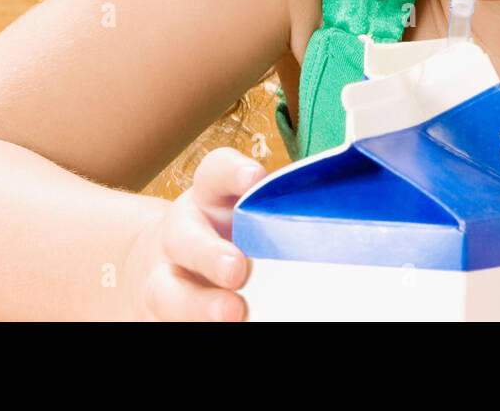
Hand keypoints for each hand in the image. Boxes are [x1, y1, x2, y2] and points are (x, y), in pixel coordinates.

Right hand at [122, 147, 267, 320]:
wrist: (168, 268)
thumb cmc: (229, 236)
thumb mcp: (245, 213)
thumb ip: (275, 214)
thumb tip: (336, 222)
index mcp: (208, 198)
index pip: (214, 173)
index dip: (231, 171)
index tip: (255, 178)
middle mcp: (183, 233)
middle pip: (185, 237)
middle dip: (208, 252)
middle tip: (236, 268)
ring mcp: (168, 276)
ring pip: (169, 290)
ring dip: (199, 304)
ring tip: (230, 313)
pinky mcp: (163, 310)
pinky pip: (174, 321)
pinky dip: (197, 325)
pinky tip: (227, 327)